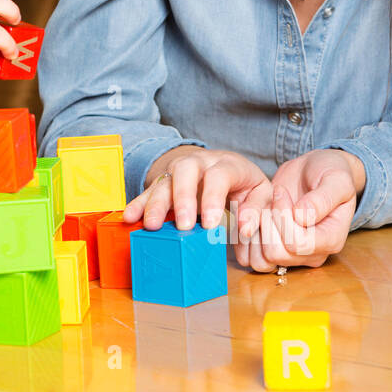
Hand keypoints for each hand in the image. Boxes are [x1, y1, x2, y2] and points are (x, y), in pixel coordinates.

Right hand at [124, 145, 272, 234]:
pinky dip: (139, 204)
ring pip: (164, 180)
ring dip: (156, 203)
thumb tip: (244, 228)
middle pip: (186, 170)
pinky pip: (150, 190)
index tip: (211, 224)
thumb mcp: (260, 192)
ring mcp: (179, 170)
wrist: (224, 166)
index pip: (219, 175)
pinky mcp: (165, 182)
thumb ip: (256, 210)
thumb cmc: (244, 183)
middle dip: (182, 198)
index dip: (213, 198)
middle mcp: (200, 163)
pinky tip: (131, 217)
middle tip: (183, 225)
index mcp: (227, 164)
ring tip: (151, 225)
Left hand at [239, 148, 359, 271]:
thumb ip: (323, 198)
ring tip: (267, 206)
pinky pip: (252, 257)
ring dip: (258, 228)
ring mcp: (294, 255)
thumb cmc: (329, 172)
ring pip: (262, 259)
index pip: (297, 244)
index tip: (280, 192)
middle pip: (276, 254)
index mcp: (331, 240)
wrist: (313, 171)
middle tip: (272, 199)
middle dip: (268, 222)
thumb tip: (302, 217)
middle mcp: (313, 253)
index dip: (282, 218)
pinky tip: (258, 213)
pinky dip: (249, 234)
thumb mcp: (336, 179)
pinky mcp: (277, 250)